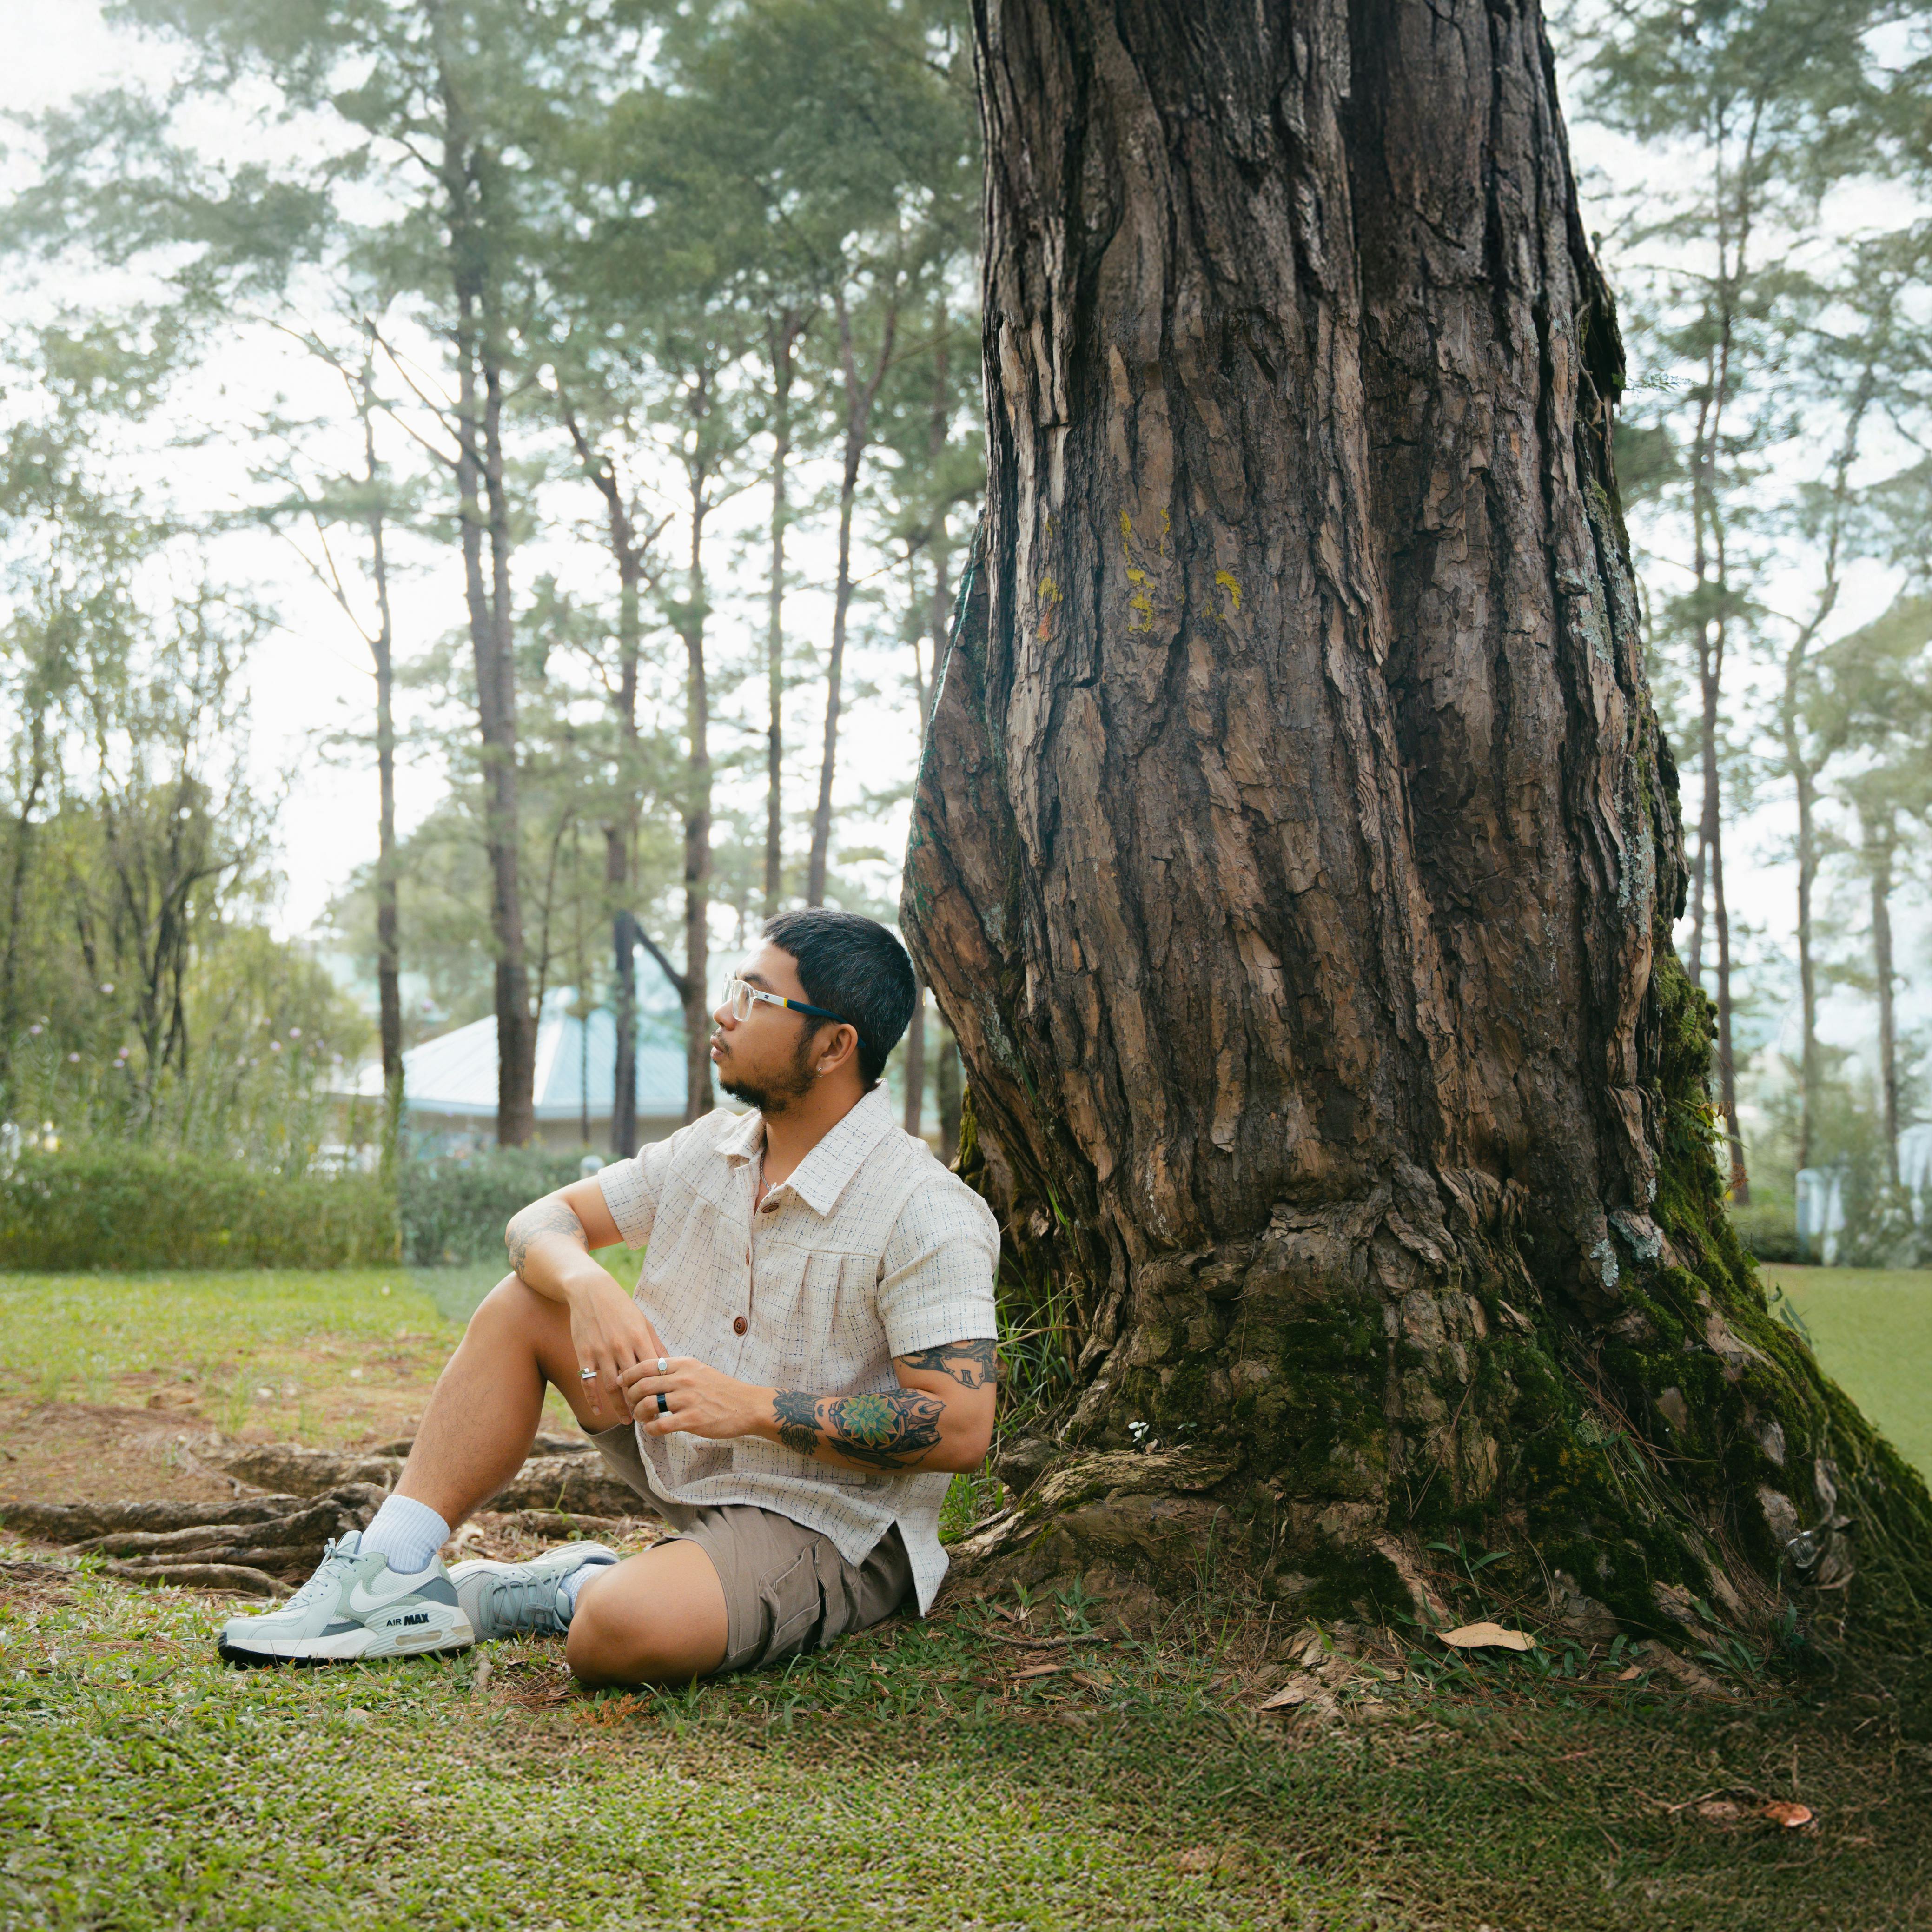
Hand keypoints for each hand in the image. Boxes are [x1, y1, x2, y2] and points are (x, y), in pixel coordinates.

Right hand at [566, 1276, 664, 1425]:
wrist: (590, 1292)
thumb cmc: (622, 1308)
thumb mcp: (643, 1323)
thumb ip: (655, 1345)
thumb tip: (670, 1366)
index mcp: (638, 1338)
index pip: (652, 1371)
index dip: (658, 1389)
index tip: (664, 1403)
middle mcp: (620, 1346)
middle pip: (632, 1383)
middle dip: (640, 1403)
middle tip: (647, 1419)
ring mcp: (600, 1351)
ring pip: (611, 1387)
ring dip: (619, 1407)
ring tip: (627, 1420)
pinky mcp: (583, 1354)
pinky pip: (587, 1381)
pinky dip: (592, 1399)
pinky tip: (598, 1412)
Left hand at [621, 1356, 764, 1441]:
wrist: (747, 1406)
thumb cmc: (722, 1390)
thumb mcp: (699, 1370)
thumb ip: (677, 1370)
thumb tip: (650, 1373)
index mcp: (685, 1364)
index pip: (646, 1364)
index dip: (629, 1374)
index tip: (622, 1383)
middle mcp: (684, 1379)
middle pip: (642, 1385)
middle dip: (630, 1397)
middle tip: (631, 1405)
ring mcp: (688, 1399)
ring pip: (647, 1405)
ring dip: (638, 1414)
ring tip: (642, 1418)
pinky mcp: (692, 1419)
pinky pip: (660, 1425)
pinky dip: (650, 1429)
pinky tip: (653, 1429)